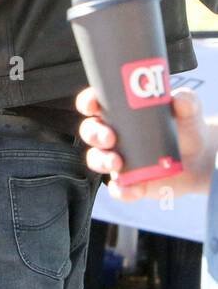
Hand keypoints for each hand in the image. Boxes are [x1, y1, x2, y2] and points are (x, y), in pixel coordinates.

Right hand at [77, 87, 212, 200]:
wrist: (200, 158)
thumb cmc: (186, 127)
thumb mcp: (188, 110)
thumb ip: (186, 101)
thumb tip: (179, 99)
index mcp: (119, 113)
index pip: (94, 105)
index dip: (87, 103)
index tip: (91, 105)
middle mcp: (113, 134)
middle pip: (90, 132)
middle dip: (94, 134)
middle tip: (109, 137)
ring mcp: (118, 158)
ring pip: (97, 159)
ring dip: (101, 160)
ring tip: (116, 162)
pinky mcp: (129, 181)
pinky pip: (117, 188)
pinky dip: (122, 190)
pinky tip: (135, 188)